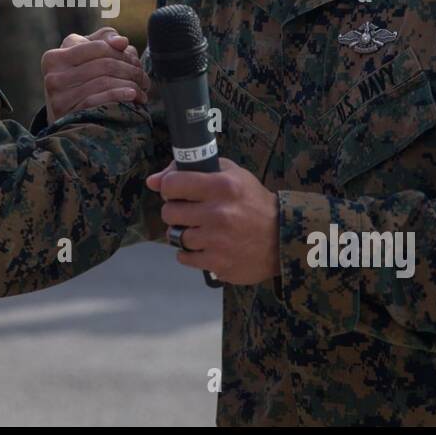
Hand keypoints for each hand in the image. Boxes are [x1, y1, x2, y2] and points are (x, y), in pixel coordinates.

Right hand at [42, 27, 149, 121]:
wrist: (67, 121)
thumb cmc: (81, 83)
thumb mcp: (86, 57)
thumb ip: (104, 40)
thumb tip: (122, 41)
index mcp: (55, 57)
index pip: (99, 47)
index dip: (122, 53)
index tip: (135, 61)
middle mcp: (53, 76)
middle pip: (104, 64)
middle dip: (130, 70)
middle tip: (143, 79)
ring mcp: (59, 97)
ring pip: (104, 81)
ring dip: (130, 84)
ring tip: (141, 90)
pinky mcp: (69, 115)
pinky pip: (99, 100)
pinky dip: (120, 95)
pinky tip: (133, 96)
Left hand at [148, 157, 279, 284]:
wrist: (282, 238)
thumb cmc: (253, 202)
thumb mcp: (231, 175)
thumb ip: (192, 171)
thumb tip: (152, 181)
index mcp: (221, 186)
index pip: (172, 184)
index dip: (169, 188)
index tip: (176, 192)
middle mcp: (218, 213)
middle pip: (169, 212)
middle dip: (175, 211)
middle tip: (189, 213)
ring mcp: (217, 240)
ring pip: (175, 236)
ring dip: (184, 233)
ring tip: (201, 230)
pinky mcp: (217, 263)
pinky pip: (183, 257)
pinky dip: (190, 252)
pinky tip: (205, 246)